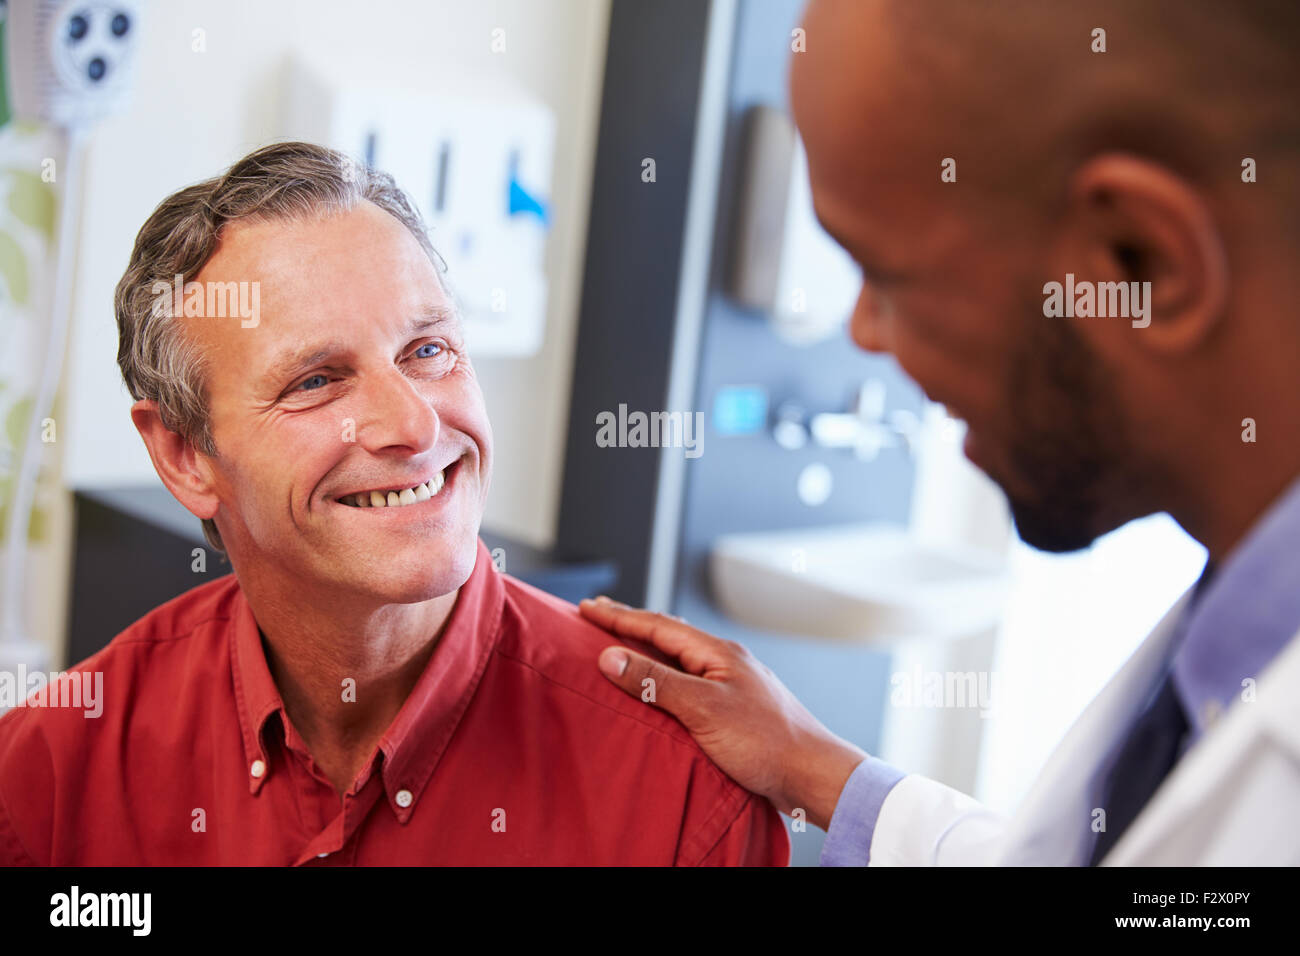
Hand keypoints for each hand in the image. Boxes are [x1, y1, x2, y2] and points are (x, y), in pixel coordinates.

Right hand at [579, 596, 867, 830]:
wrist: (812, 774)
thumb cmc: (764, 741)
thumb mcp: (702, 708)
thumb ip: (655, 681)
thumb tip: (609, 656)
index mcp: (717, 652)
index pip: (656, 625)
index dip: (618, 616)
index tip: (585, 606)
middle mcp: (724, 661)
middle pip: (668, 635)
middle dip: (630, 625)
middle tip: (596, 615)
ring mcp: (731, 683)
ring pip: (679, 657)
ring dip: (647, 649)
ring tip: (620, 645)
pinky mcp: (734, 708)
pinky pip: (689, 680)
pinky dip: (664, 675)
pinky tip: (660, 686)